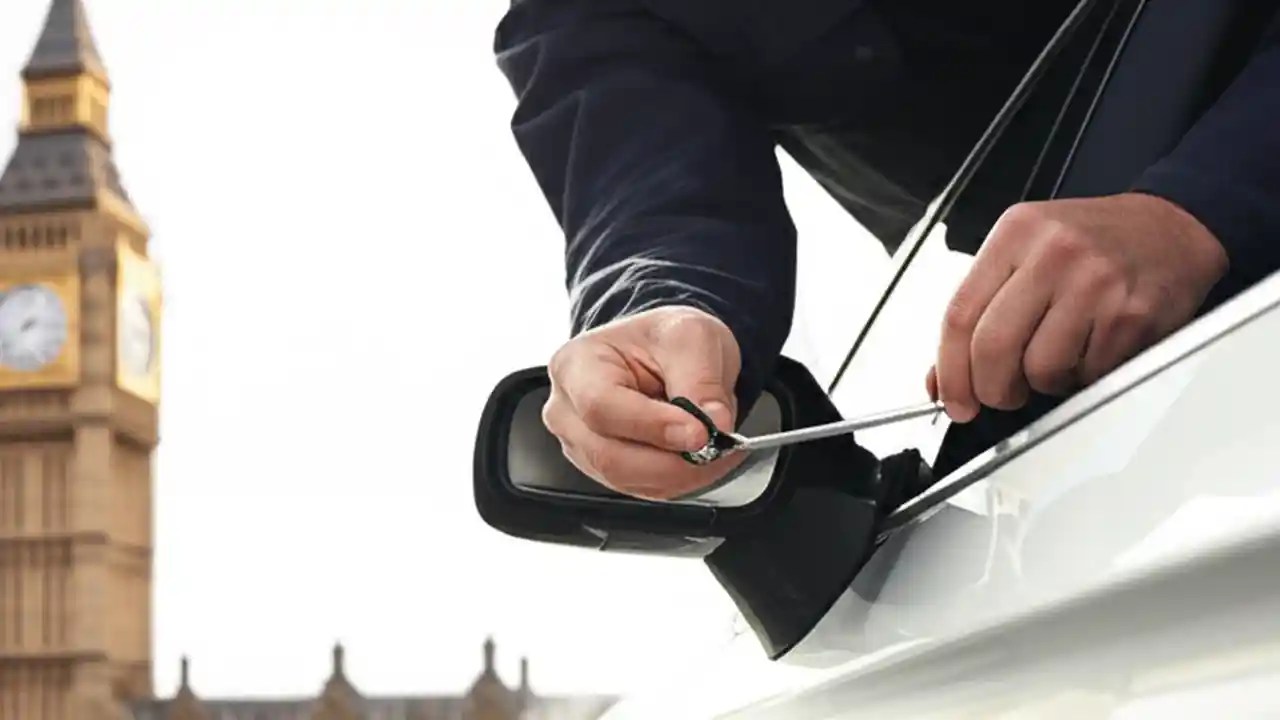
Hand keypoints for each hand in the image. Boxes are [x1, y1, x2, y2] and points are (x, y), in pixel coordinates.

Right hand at [542, 306, 745, 499]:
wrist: (664, 354)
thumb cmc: (665, 339)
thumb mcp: (692, 337)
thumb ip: (701, 380)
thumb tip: (714, 423)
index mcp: (576, 364)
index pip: (601, 406)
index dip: (652, 426)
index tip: (699, 432)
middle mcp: (567, 410)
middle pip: (609, 455)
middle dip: (672, 460)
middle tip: (718, 447)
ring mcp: (582, 445)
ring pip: (628, 479)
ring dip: (681, 473)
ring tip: (717, 450)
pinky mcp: (604, 470)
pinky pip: (641, 488)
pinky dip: (679, 480)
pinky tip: (701, 459)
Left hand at [929, 192, 1227, 421]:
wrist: (1173, 226)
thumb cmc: (1094, 243)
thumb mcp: (1027, 252)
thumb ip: (981, 309)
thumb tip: (942, 380)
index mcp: (1016, 233)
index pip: (960, 314)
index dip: (950, 370)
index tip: (952, 399)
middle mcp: (1053, 252)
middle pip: (993, 346)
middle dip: (990, 389)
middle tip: (1000, 395)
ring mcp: (1096, 282)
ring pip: (1040, 368)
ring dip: (1044, 382)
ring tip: (1060, 356)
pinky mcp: (1132, 314)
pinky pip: (1087, 374)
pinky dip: (1083, 377)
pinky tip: (1093, 350)